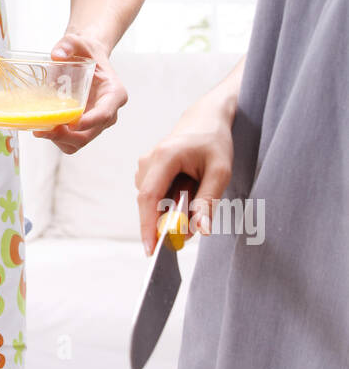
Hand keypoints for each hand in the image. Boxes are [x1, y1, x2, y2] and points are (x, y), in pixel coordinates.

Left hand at [34, 31, 127, 152]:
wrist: (85, 59)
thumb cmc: (85, 52)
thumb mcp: (77, 42)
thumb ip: (68, 44)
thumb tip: (57, 55)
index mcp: (114, 93)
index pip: (105, 113)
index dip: (89, 122)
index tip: (71, 123)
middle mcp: (109, 112)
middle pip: (90, 134)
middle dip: (68, 136)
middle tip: (45, 129)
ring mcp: (96, 123)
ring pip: (79, 142)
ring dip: (59, 140)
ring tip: (40, 129)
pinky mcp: (83, 128)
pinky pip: (71, 141)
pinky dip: (56, 139)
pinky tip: (43, 128)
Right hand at [135, 98, 234, 254]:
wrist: (206, 118)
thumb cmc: (214, 142)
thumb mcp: (220, 171)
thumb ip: (208, 201)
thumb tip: (200, 231)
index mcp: (164, 157)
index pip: (149, 197)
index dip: (148, 225)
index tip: (151, 250)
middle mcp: (149, 160)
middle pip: (148, 202)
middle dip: (161, 224)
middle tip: (181, 238)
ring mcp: (146, 164)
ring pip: (152, 200)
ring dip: (169, 210)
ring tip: (193, 196)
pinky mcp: (149, 169)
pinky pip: (155, 194)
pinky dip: (168, 203)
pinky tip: (186, 191)